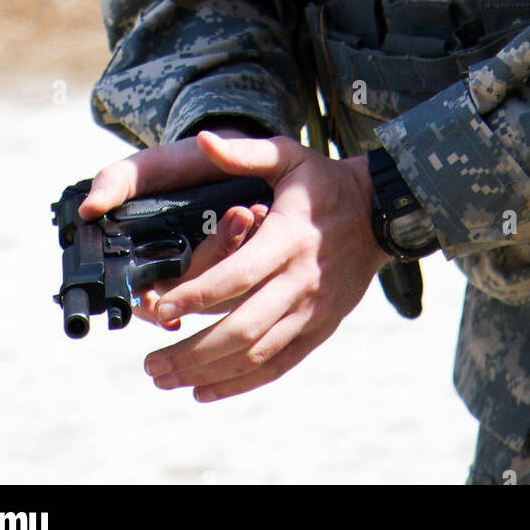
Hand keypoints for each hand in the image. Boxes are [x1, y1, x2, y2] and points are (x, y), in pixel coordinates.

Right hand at [77, 123, 269, 331]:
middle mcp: (178, 276)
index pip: (145, 302)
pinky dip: (255, 241)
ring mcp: (212, 273)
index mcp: (144, 263)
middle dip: (216, 252)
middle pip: (193, 288)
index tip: (175, 298)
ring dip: (238, 247)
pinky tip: (259, 211)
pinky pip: (249, 269)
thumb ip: (114, 183)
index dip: (156, 307)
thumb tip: (89, 209)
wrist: (217, 150)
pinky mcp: (241, 265)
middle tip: (237, 214)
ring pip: (224, 284)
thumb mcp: (141, 169)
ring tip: (249, 210)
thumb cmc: (173, 166)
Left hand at [142, 130, 391, 400]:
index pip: (238, 275)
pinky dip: (241, 383)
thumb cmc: (325, 182)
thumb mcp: (288, 156)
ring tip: (166, 378)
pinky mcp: (320, 328)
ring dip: (208, 372)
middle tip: (150, 362)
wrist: (380, 214)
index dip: (197, 294)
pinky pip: (279, 364)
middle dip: (192, 351)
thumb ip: (244, 152)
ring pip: (257, 354)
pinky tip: (205, 390)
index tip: (160, 306)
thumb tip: (204, 140)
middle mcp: (300, 280)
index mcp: (287, 239)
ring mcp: (312, 310)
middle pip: (242, 328)